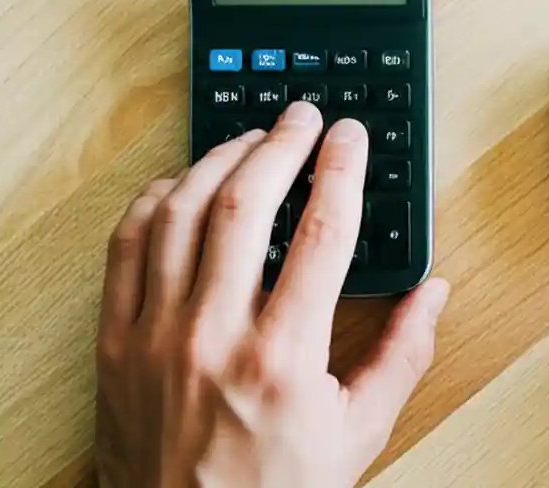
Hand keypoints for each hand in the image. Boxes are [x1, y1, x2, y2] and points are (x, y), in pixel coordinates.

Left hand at [95, 102, 449, 487]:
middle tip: (301, 116)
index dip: (342, 170)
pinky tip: (181, 186)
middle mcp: (213, 337)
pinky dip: (154, 202)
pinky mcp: (113, 343)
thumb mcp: (358, 433)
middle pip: (242, 206)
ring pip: (179, 215)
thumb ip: (402, 356)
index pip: (320, 234)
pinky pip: (125, 248)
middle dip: (279, 145)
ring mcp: (153, 336)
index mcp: (283, 359)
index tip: (350, 136)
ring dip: (218, 162)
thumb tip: (434, 292)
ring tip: (250, 142)